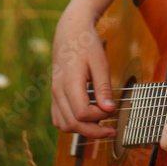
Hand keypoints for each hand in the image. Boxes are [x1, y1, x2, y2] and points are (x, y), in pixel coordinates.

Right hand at [50, 5, 116, 138]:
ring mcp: (54, 94)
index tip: (112, 110)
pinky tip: (87, 119)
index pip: (81, 113)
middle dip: (92, 132)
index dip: (98, 117)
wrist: (70, 33)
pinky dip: (72, 123)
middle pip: (71, 124)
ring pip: (63, 124)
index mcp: (69, 82)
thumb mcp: (100, 62)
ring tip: (100, 124)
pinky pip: (58, 118)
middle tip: (111, 131)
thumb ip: (103, 87)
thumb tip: (109, 110)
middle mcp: (57, 91)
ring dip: (81, 130)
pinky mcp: (54, 95)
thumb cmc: (87, 45)